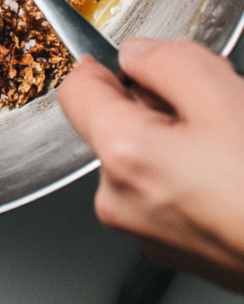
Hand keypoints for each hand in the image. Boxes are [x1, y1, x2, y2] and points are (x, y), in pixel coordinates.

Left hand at [59, 38, 243, 291]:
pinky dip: (192, 173)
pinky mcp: (177, 250)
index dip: (106, 63)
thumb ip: (167, 60)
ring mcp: (148, 232)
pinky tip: (232, 174)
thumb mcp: (223, 94)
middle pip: (114, 123)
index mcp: (123, 155)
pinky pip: (166, 190)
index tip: (137, 59)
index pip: (76, 89)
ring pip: (145, 157)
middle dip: (157, 103)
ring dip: (179, 139)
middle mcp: (121, 199)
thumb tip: (137, 53)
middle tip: (213, 105)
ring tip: (231, 145)